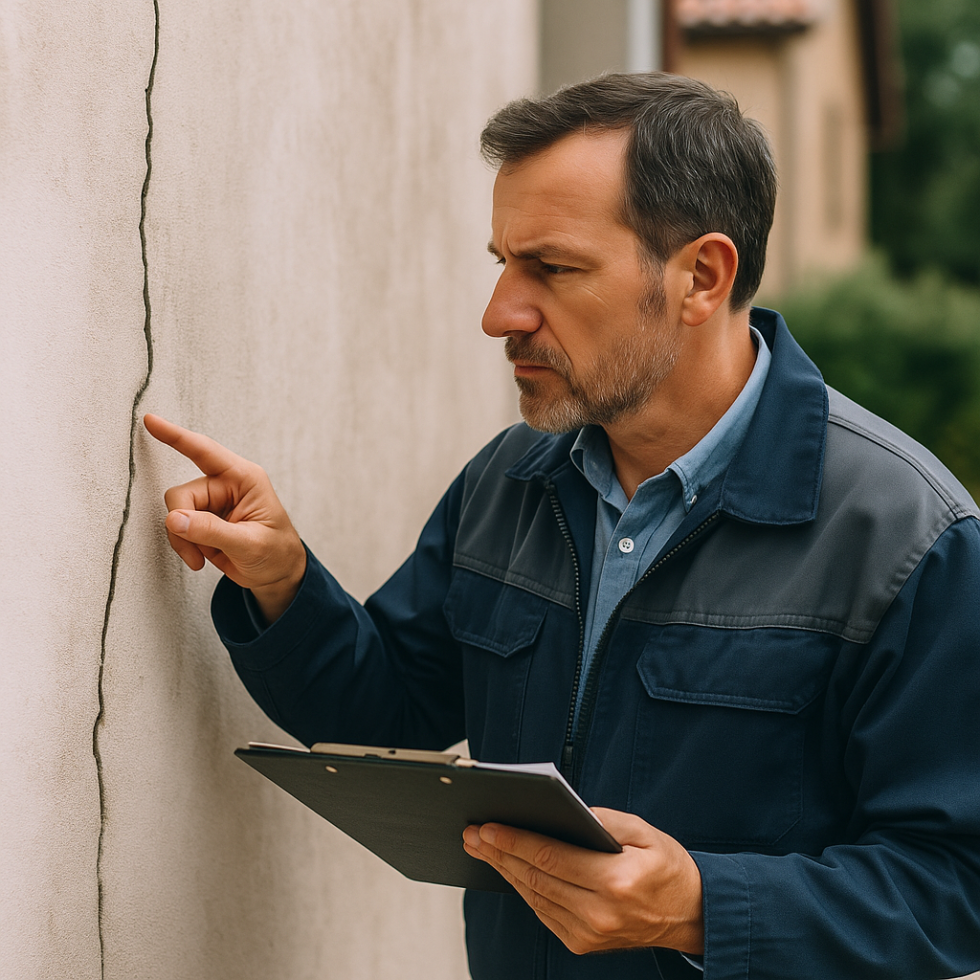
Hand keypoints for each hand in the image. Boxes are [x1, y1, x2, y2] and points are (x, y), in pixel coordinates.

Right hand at [143, 413, 306, 623]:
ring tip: (201, 559)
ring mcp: (212, 503)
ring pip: (175, 513)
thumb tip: (174, 519)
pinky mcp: (202, 520)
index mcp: (244, 478)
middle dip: (182, 525)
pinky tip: (201, 558)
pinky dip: (183, 545)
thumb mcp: (250, 544)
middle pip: (182, 495)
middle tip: (196, 552)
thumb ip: (212, 531)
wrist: (278, 575)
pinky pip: (177, 527)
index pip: (205, 452)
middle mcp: (226, 485)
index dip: (176, 436)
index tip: (151, 420)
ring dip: (182, 539)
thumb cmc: (276, 553)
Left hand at [462, 808, 703, 955]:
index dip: (515, 841)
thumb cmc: (666, 866)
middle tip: (472, 834)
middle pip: (535, 878)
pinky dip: (523, 890)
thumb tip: (562, 812)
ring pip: (534, 897)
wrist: (691, 914)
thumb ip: (601, 819)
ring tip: (482, 848)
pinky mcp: (583, 944)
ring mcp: (589, 934)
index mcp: (615, 882)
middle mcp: (598, 913)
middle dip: (500, 853)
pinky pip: (543, 912)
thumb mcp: (642, 831)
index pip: (551, 858)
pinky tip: (509, 870)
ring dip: (505, 871)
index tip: (487, 827)